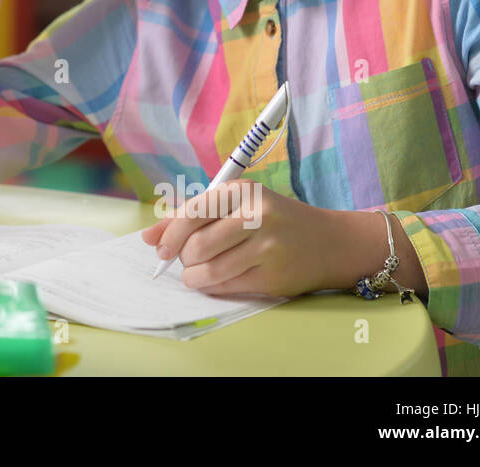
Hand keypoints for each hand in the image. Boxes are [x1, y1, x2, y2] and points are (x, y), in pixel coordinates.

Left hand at [139, 180, 343, 298]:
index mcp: (242, 191)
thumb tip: (149, 236)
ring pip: (209, 271)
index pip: (191, 215)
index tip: (160, 249)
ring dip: (194, 278)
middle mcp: (256, 216)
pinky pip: (227, 287)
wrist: (330, 242)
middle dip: (182, 259)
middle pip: (196, 246)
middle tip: (187, 261)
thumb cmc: (274, 220)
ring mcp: (267, 248)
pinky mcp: (273, 276)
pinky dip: (214, 287)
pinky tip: (218, 280)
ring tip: (197, 274)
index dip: (169, 236)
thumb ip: (190, 217)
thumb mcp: (236, 206)